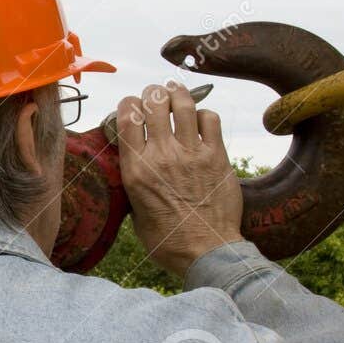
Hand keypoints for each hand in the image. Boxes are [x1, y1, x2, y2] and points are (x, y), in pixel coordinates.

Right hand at [115, 82, 242, 277]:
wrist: (205, 250)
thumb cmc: (167, 239)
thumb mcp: (135, 210)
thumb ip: (134, 182)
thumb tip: (134, 165)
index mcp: (136, 169)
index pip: (127, 117)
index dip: (128, 104)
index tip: (131, 106)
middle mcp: (161, 156)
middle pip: (153, 103)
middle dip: (152, 93)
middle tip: (155, 95)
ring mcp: (191, 154)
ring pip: (182, 104)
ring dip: (177, 93)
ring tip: (176, 92)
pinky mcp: (217, 156)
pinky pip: (210, 119)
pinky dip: (203, 113)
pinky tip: (200, 120)